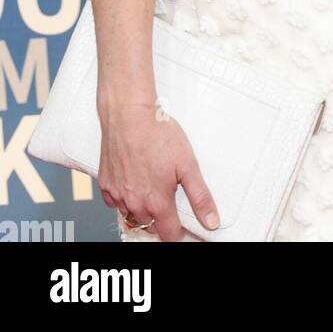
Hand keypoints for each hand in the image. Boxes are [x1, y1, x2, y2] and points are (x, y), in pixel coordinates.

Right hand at [98, 98, 220, 240]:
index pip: (168, 234)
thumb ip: (200, 197)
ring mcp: (118, 195)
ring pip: (131, 215)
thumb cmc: (157, 134)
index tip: (183, 226)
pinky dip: (124, 198)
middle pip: (150, 226)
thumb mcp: (188, 165)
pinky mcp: (105, 184)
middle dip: (161, 219)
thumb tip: (211, 221)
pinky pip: (114, 202)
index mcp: (157, 202)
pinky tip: (133, 182)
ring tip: (151, 188)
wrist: (129, 115)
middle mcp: (135, 203)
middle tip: (168, 198)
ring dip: (142, 209)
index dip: (178, 232)